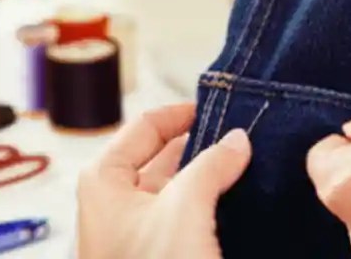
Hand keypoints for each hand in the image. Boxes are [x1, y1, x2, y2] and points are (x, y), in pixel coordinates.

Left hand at [76, 103, 251, 258]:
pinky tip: (238, 204)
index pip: (144, 127)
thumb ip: (211, 165)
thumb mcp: (184, 209)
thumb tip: (235, 140)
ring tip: (246, 167)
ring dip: (207, 179)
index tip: (219, 107)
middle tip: (240, 138)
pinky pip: (182, 221)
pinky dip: (208, 208)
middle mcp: (114, 204)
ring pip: (174, 191)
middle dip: (200, 148)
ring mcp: (133, 235)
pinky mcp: (156, 258)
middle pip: (159, 158)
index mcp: (104, 181)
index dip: (182, 114)